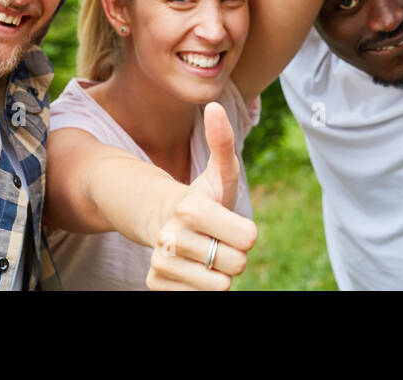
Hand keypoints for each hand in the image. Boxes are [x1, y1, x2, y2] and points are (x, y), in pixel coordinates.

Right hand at [147, 102, 256, 290]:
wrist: (160, 219)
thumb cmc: (201, 196)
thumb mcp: (219, 172)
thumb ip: (223, 142)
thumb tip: (213, 105)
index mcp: (192, 207)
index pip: (247, 238)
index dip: (246, 233)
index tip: (234, 225)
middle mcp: (172, 235)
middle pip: (236, 264)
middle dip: (235, 255)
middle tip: (221, 240)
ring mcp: (162, 260)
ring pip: (218, 287)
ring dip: (219, 274)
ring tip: (207, 253)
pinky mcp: (155, 282)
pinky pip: (196, 298)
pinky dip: (200, 286)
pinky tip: (192, 267)